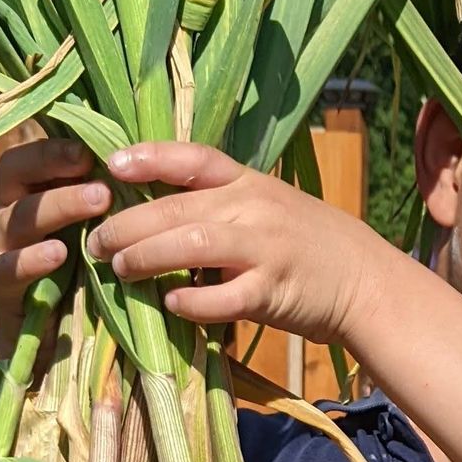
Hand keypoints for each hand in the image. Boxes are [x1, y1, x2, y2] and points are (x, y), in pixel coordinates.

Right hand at [0, 138, 111, 348]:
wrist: (50, 338)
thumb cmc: (75, 271)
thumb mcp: (85, 231)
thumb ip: (98, 199)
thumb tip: (139, 163)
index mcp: (22, 192)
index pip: (27, 155)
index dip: (55, 148)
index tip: (93, 150)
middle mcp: (4, 213)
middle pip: (16, 175)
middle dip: (57, 167)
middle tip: (104, 173)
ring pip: (18, 218)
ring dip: (59, 206)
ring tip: (98, 202)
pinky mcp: (0, 287)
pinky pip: (10, 268)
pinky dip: (34, 260)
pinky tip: (60, 254)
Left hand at [88, 142, 394, 348]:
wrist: (364, 281)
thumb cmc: (306, 244)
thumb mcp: (267, 207)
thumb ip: (218, 206)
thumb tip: (153, 215)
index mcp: (249, 183)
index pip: (193, 158)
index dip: (149, 158)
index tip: (112, 165)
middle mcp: (254, 209)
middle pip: (177, 208)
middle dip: (128, 224)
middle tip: (97, 241)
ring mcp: (264, 250)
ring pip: (191, 246)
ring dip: (146, 257)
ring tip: (119, 269)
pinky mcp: (271, 293)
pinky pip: (220, 298)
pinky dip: (188, 302)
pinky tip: (169, 304)